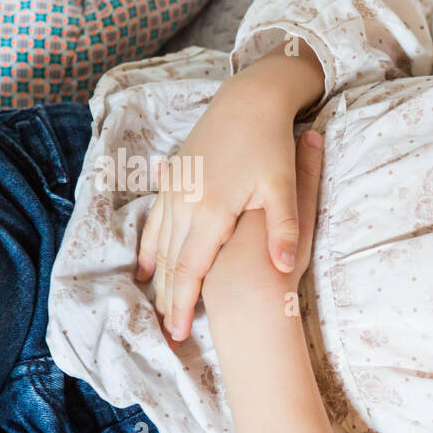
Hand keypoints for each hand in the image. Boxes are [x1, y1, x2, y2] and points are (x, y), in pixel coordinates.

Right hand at [136, 42, 324, 341]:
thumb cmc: (271, 144)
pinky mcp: (173, 178)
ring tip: (156, 305)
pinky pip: (156, 219)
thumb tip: (285, 267)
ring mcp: (175, 188)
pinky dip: (150, 246)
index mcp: (212, 208)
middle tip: (166, 333)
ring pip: (160, 241)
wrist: (249, 99)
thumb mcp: (286, 187)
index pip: (191, 269)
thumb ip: (284, 229)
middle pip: (172, 261)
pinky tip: (146, 264)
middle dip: (167, 299)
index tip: (177, 333)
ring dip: (157, 275)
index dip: (182, 303)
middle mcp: (185, 200)